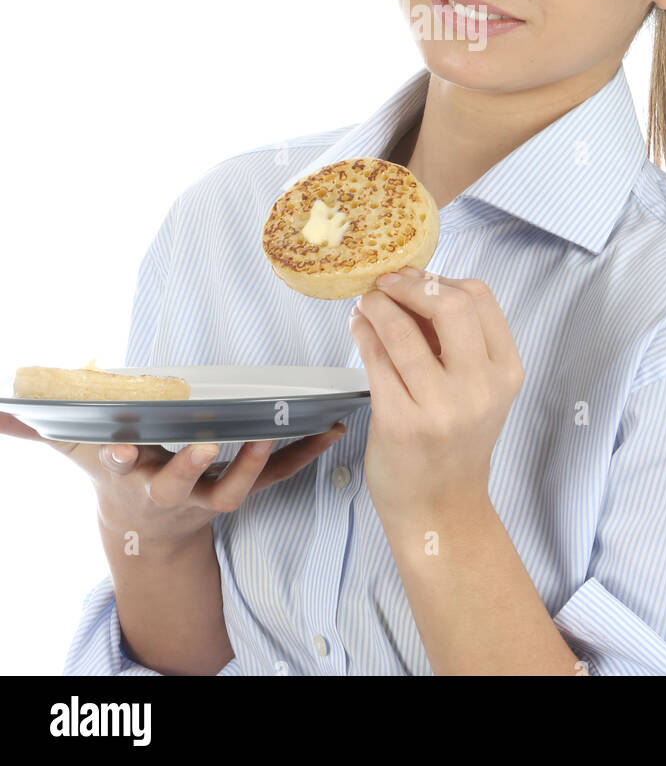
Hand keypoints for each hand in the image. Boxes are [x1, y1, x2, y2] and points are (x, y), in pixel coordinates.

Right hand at [0, 411, 346, 554]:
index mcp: (130, 476)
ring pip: (232, 490)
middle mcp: (170, 491)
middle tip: (206, 444)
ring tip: (270, 434)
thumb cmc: (117, 476)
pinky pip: (275, 478)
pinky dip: (304, 457)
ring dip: (253, 465)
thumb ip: (40, 432)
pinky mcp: (241, 491)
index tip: (115, 444)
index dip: (116, 457)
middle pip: (178, 484)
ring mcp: (208, 497)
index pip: (118, 467)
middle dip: (189, 467)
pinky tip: (331, 430)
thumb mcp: (76, 455)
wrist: (150, 529)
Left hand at [348, 266, 523, 530]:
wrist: (440, 509)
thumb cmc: (454, 443)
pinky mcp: (400, 422)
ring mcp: (440, 407)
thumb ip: (454, 340)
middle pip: (449, 304)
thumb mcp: (476, 389)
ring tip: (367, 302)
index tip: (414, 278)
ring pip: (402, 330)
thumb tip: (411, 283)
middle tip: (387, 282)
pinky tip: (359, 326)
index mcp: (504, 372)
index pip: (479, 298)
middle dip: (410, 284)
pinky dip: (363, 333)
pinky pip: (376, 360)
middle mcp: (479, 388)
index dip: (440, 278)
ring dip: (377, 305)